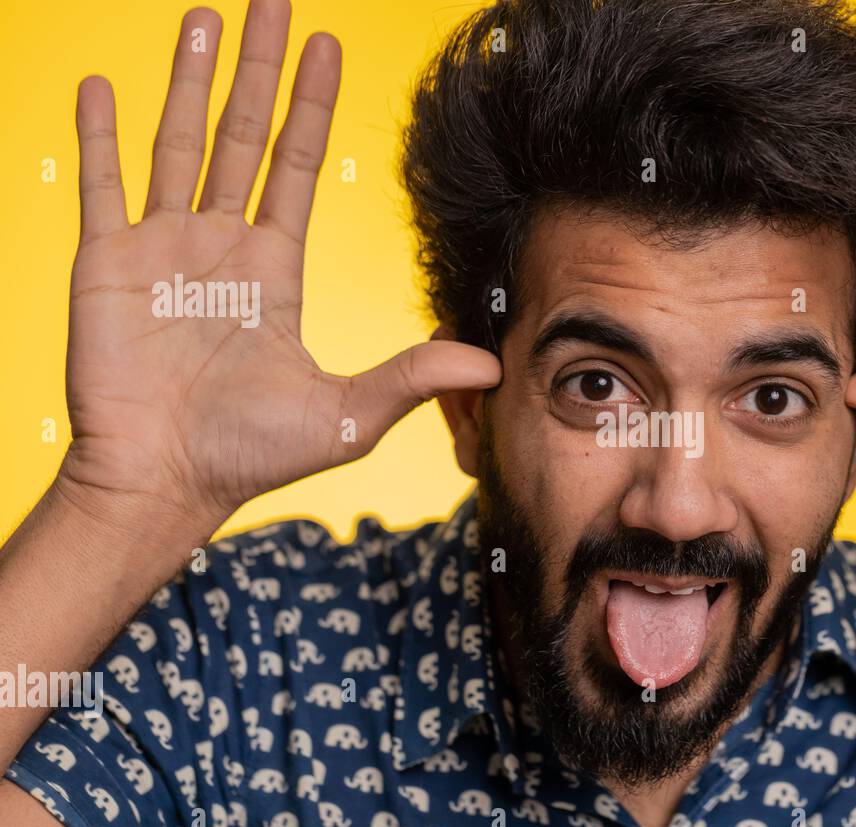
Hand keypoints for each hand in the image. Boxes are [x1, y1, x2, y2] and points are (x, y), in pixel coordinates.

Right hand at [61, 0, 498, 525]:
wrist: (163, 483)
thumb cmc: (248, 456)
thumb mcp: (347, 415)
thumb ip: (412, 377)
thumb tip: (491, 362)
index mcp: (274, 269)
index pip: (296, 165)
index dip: (311, 106)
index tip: (327, 47)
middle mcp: (220, 245)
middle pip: (240, 134)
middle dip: (257, 67)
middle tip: (272, 0)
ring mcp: (161, 248)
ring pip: (177, 142)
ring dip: (188, 79)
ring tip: (203, 19)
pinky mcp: (105, 263)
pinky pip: (101, 184)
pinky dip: (99, 135)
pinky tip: (104, 84)